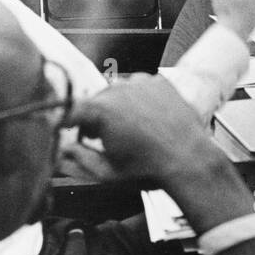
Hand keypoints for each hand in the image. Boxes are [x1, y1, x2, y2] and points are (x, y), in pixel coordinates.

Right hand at [67, 76, 253, 230]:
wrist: (190, 161)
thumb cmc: (151, 169)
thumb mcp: (106, 172)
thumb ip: (78, 159)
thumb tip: (64, 150)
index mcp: (100, 110)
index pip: (69, 110)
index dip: (65, 122)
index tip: (66, 130)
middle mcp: (118, 90)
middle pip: (94, 101)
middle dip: (94, 119)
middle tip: (103, 139)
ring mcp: (140, 83)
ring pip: (117, 93)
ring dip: (117, 108)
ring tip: (130, 132)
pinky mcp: (159, 82)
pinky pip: (139, 88)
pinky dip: (138, 100)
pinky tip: (147, 120)